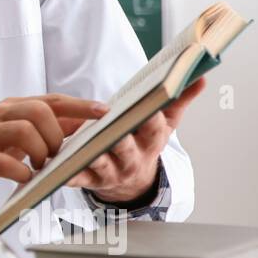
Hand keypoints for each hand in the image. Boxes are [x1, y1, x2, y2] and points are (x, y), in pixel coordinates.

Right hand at [0, 94, 107, 210]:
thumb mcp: (18, 140)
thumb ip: (45, 131)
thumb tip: (84, 128)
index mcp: (12, 108)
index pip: (51, 100)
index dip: (79, 106)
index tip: (104, 111)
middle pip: (37, 110)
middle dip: (55, 135)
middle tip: (55, 155)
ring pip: (23, 130)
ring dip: (40, 152)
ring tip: (38, 167)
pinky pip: (3, 161)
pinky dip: (21, 172)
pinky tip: (24, 179)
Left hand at [65, 77, 206, 201]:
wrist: (133, 181)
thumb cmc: (145, 143)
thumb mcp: (165, 124)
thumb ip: (178, 100)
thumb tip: (200, 76)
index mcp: (151, 142)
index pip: (154, 129)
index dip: (151, 119)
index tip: (149, 107)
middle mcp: (132, 159)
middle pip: (126, 147)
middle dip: (121, 138)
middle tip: (114, 128)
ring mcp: (111, 171)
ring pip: (102, 163)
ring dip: (93, 154)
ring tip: (85, 146)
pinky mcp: (91, 180)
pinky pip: (78, 177)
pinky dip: (68, 172)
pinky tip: (57, 166)